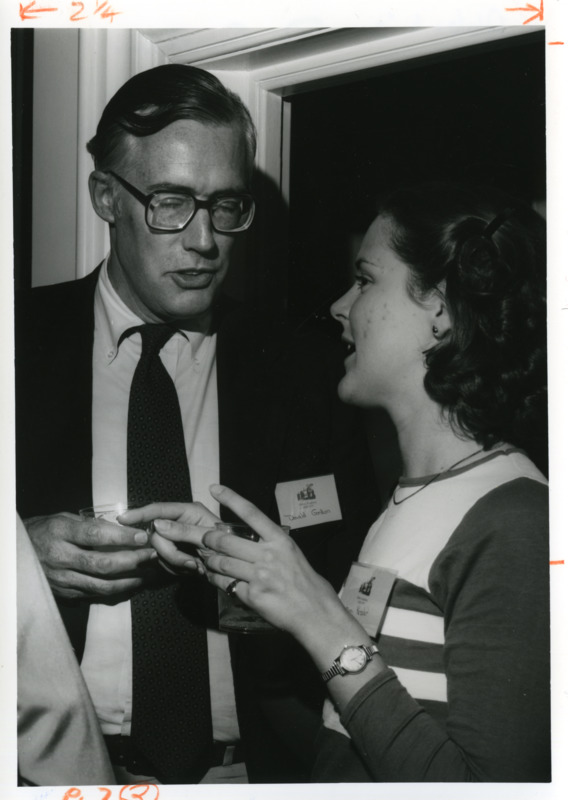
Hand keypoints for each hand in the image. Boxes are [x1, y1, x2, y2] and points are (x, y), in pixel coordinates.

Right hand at [24, 512, 157, 598]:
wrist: (16, 554)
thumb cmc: (44, 530)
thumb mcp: (63, 518)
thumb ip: (90, 524)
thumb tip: (123, 529)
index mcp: (59, 532)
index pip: (95, 534)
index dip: (122, 537)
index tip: (142, 536)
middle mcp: (59, 557)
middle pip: (102, 564)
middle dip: (132, 561)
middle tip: (152, 554)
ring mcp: (60, 579)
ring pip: (101, 585)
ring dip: (129, 580)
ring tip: (148, 572)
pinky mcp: (63, 593)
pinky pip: (94, 595)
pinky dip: (116, 590)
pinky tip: (131, 583)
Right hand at [119, 502, 219, 574]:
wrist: (237, 568)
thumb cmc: (229, 546)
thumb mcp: (209, 537)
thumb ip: (183, 530)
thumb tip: (156, 525)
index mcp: (188, 511)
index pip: (158, 509)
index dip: (140, 513)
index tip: (122, 519)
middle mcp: (179, 522)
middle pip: (155, 534)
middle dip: (169, 552)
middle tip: (189, 563)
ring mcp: (175, 539)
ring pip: (158, 551)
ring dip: (175, 563)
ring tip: (195, 566)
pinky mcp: (175, 554)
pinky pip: (163, 562)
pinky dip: (176, 569)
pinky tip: (191, 569)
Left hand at [200, 485, 345, 645]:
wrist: (316, 613)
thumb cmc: (307, 584)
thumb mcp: (293, 554)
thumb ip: (271, 545)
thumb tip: (250, 539)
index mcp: (280, 540)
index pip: (251, 512)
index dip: (230, 498)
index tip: (215, 488)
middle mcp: (268, 554)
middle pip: (226, 539)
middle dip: (207, 538)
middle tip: (202, 538)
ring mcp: (259, 575)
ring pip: (221, 562)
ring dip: (210, 561)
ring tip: (208, 561)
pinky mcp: (252, 595)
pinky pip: (224, 584)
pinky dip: (216, 581)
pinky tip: (215, 579)